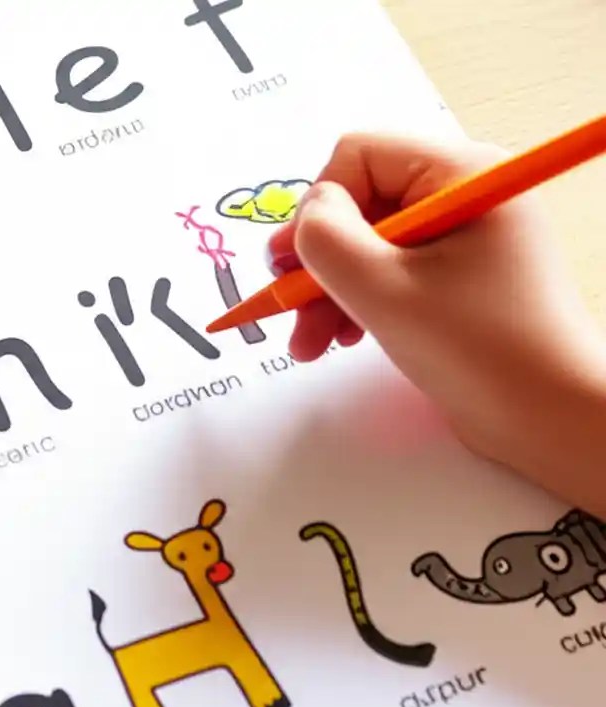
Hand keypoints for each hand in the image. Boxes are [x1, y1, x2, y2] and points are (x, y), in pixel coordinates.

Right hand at [268, 133, 605, 513]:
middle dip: (317, 259)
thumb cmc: (483, 351)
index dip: (318, 207)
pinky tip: (344, 339)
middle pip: (358, 202)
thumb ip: (324, 238)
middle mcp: (464, 193)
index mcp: (461, 174)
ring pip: (366, 242)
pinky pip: (388, 272)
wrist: (552, 419)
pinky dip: (357, 302)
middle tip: (285, 304)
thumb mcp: (381, 289)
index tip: (298, 263)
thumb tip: (306, 216)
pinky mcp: (458, 277)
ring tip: (311, 342)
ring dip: (329, 290)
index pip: (359, 156)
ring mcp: (463, 236)